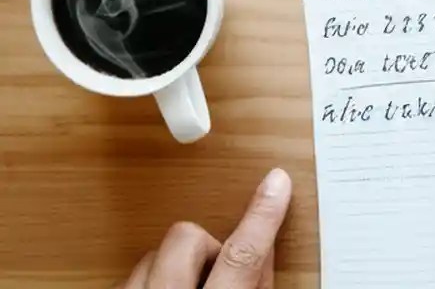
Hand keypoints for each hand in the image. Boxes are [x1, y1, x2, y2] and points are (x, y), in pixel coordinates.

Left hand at [118, 168, 291, 288]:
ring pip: (152, 253)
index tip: (277, 183)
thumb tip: (265, 245)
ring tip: (186, 288)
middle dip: (204, 246)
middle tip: (215, 272)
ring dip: (174, 265)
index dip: (262, 217)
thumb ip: (256, 285)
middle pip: (186, 238)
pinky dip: (151, 279)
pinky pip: (131, 273)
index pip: (240, 257)